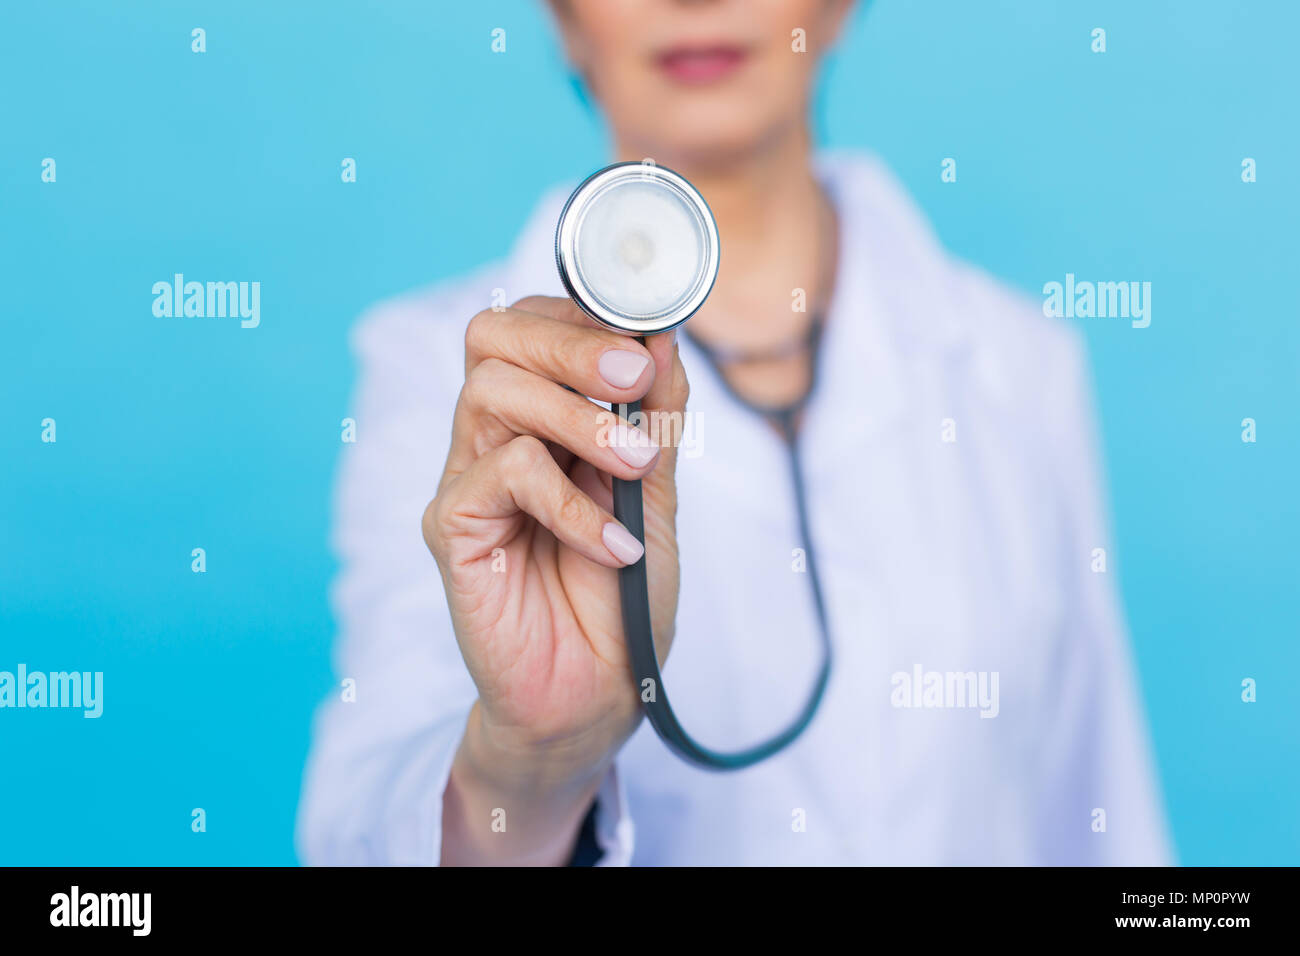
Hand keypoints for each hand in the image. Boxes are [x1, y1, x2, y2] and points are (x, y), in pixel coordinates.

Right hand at [423, 296, 688, 862]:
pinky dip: (567, 501)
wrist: (598, 693)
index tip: (648, 340)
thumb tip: (664, 338)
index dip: (580, 316)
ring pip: (492, 392)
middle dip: (569, 342)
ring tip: (634, 464)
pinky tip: (612, 543)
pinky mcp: (452, 530)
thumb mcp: (656, 495)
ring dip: (576, 417)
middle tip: (635, 375)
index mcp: (540, 419)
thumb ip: (656, 420)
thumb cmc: (622, 595)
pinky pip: (501, 475)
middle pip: (493, 338)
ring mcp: (469, 481)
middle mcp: (495, 438)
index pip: (530, 326)